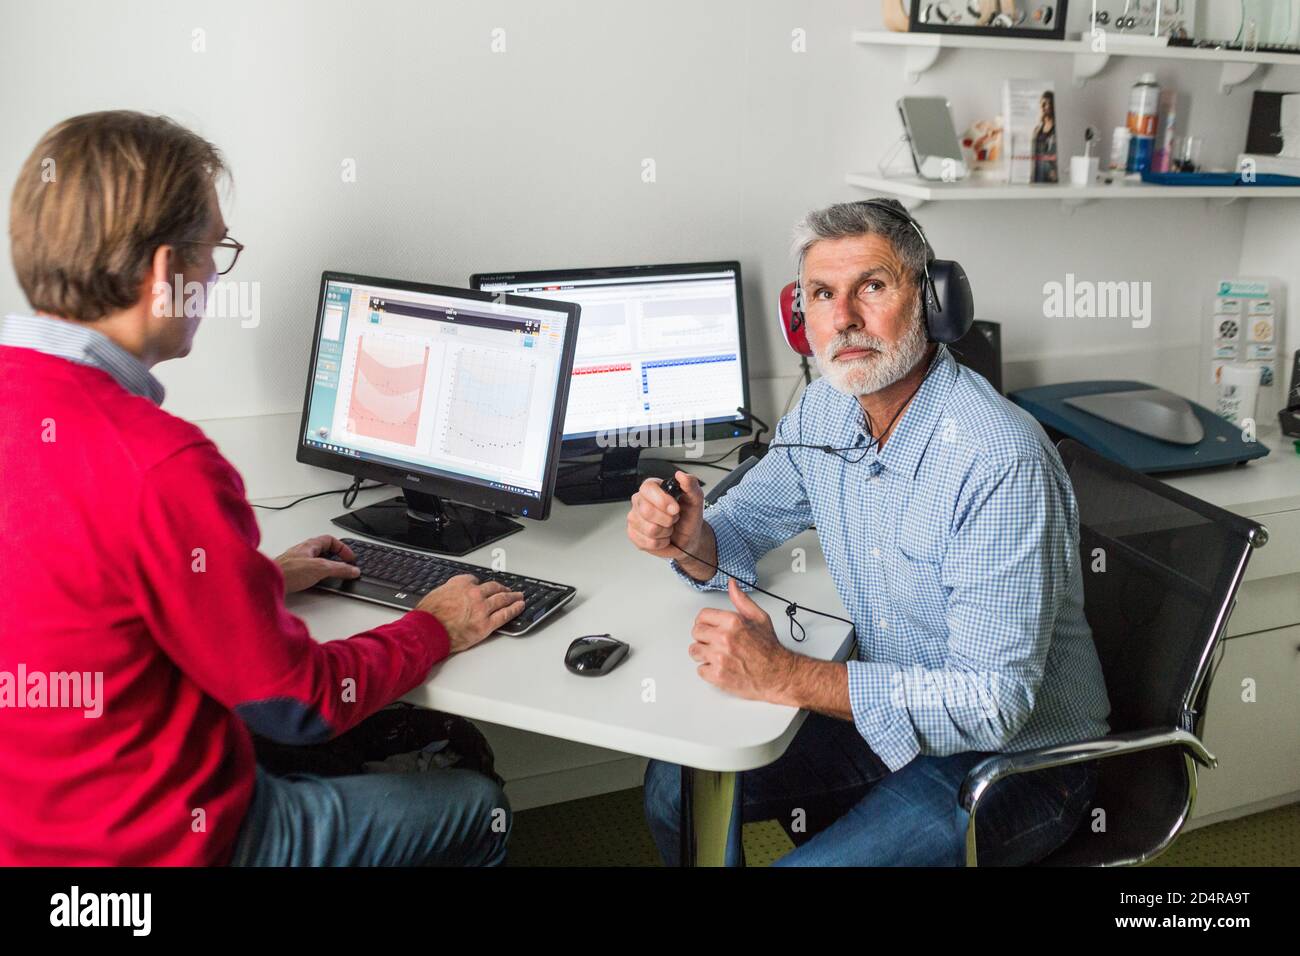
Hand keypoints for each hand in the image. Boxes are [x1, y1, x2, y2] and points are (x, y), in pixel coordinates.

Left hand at [275, 535, 360, 593]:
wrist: (267, 583)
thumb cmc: (288, 571)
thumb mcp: (320, 568)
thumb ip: (339, 569)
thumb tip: (353, 569)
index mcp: (310, 545)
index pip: (331, 540)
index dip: (343, 548)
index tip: (350, 559)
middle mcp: (303, 552)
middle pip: (324, 550)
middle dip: (336, 557)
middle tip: (345, 565)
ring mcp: (297, 563)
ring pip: (317, 561)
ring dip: (327, 567)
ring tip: (334, 574)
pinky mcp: (293, 575)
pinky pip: (309, 571)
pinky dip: (318, 576)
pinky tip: (319, 583)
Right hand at [415, 574, 524, 652]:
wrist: (427, 630)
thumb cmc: (428, 615)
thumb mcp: (437, 593)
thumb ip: (450, 589)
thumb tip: (456, 590)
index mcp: (462, 584)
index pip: (476, 581)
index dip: (482, 585)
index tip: (488, 587)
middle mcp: (474, 593)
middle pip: (494, 588)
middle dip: (503, 588)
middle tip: (510, 589)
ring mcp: (482, 609)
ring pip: (502, 599)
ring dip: (513, 597)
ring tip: (519, 596)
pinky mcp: (485, 624)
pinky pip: (504, 615)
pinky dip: (514, 609)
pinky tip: (520, 606)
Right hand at [626, 470, 704, 559]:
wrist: (687, 538)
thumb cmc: (688, 517)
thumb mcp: (695, 499)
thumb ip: (691, 485)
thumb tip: (682, 476)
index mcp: (652, 488)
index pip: (648, 488)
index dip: (662, 500)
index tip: (675, 509)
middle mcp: (640, 501)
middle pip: (647, 511)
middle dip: (667, 520)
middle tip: (674, 519)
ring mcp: (634, 518)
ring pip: (649, 529)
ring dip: (665, 532)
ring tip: (669, 528)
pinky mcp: (633, 534)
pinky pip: (647, 542)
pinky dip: (661, 543)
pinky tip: (663, 537)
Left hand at [689, 579, 795, 701]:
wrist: (778, 674)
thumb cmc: (769, 649)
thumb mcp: (759, 618)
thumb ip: (742, 600)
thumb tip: (732, 585)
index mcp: (732, 621)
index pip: (702, 616)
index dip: (705, 622)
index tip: (709, 628)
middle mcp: (724, 638)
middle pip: (696, 633)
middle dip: (704, 637)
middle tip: (715, 643)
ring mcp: (720, 657)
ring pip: (694, 651)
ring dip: (703, 654)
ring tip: (718, 655)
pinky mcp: (718, 675)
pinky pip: (700, 670)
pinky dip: (709, 670)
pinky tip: (721, 667)